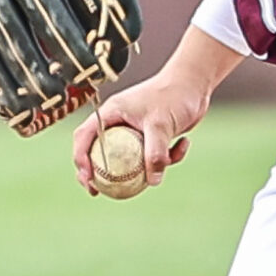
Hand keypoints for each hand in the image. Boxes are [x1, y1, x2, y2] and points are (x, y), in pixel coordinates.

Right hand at [72, 72, 208, 194]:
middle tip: (97, 192)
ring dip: (138, 171)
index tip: (88, 179)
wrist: (195, 83)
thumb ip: (154, 153)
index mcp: (111, 113)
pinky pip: (152, 154)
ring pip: (127, 158)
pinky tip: (184, 145)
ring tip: (150, 181)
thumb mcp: (161, 125)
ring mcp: (135, 129)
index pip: (85, 136)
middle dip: (97, 173)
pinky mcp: (152, 135)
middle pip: (99, 151)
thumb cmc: (173, 96)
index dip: (80, 159)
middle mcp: (119, 121)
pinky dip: (166, 157)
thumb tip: (152, 181)